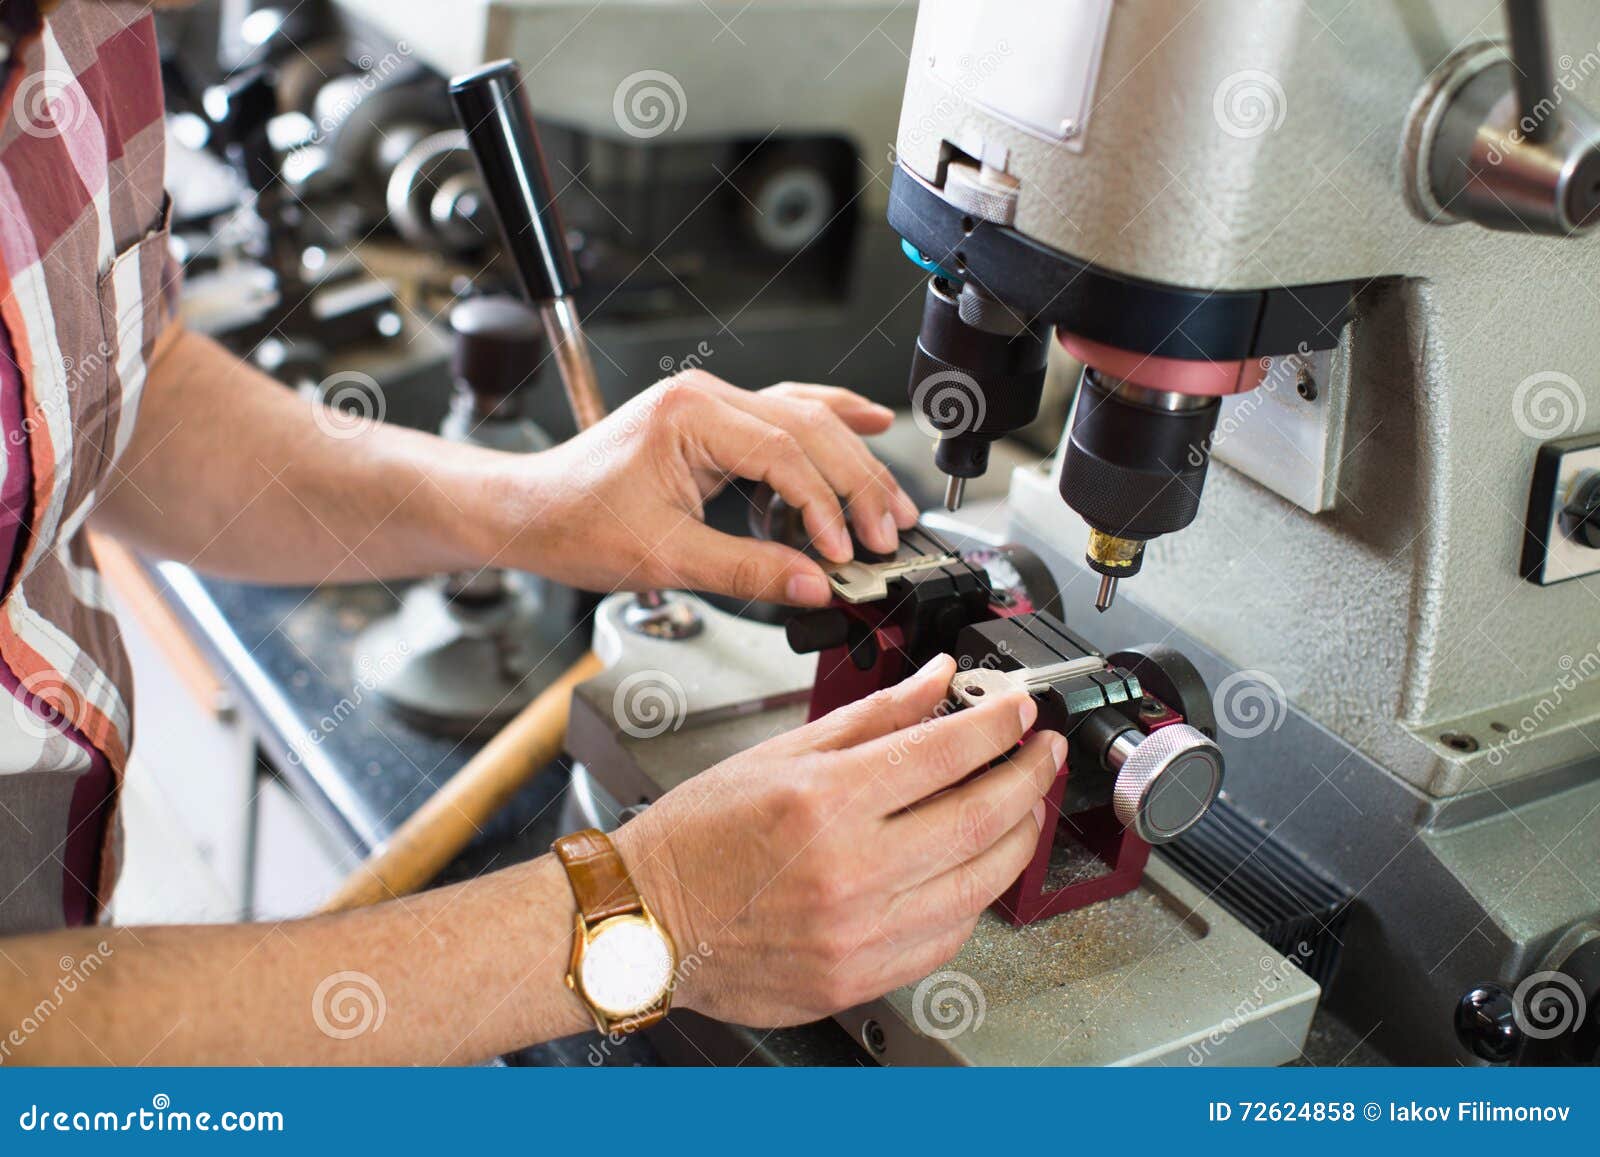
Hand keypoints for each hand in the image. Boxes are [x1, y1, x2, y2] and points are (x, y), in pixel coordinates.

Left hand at [504, 371, 917, 605]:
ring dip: (852, 459)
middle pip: (807, 428)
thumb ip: (746, 571)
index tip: (844, 550)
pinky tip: (866, 422)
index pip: (783, 453)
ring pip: (803, 418)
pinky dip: (826, 426)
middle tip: (889, 530)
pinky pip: (782, 414)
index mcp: (689, 415)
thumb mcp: (664, 558)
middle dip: (856, 482)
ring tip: (892, 500)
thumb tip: (812, 585)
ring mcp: (708, 403)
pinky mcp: (710, 420)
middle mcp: (703, 397)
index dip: (824, 505)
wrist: (528, 510)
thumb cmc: (574, 522)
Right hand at [614, 655, 1065, 1026]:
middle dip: (1029, 776)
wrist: (644, 921)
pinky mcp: (860, 978)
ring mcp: (859, 931)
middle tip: (1041, 754)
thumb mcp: (781, 754)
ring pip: (980, 883)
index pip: (946, 752)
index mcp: (825, 801)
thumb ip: (873, 717)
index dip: (999, 725)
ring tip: (1022, 807)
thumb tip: (936, 682)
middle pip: (982, 818)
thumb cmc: (698, 837)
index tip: (1020, 712)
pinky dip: (974, 897)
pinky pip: (948, 937)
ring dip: (1017, 838)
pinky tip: (973, 869)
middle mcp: (849, 869)